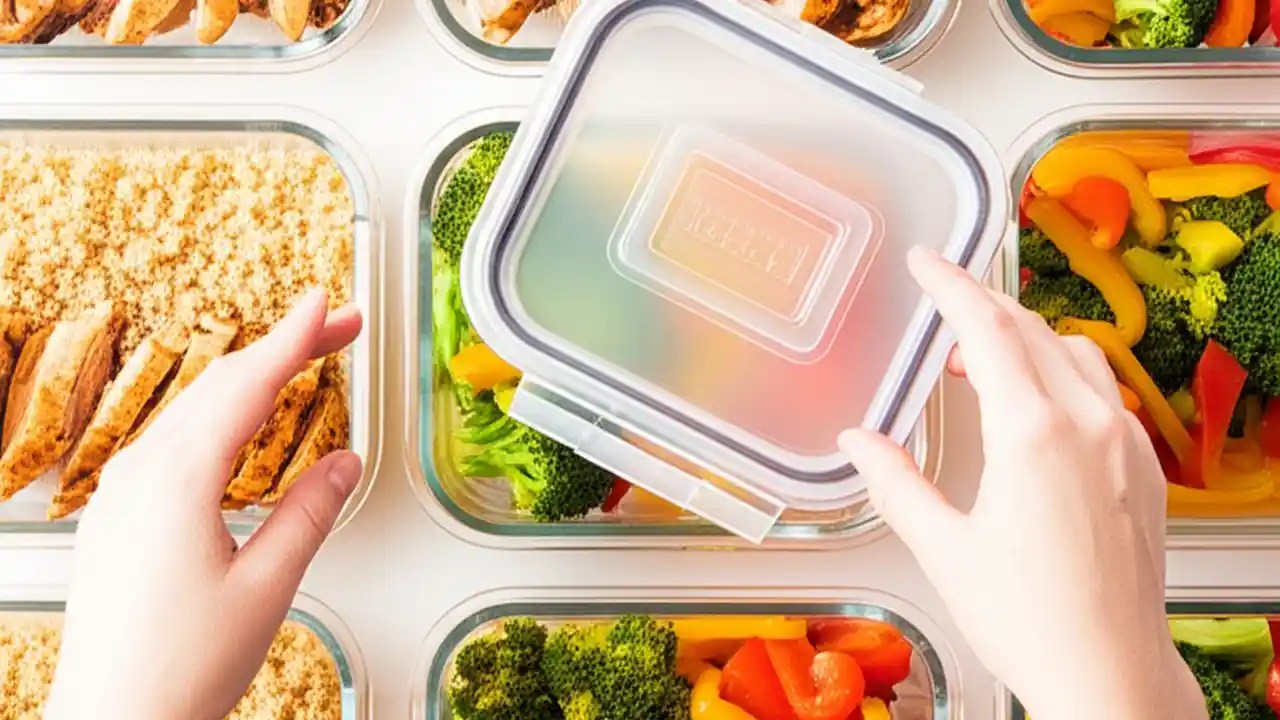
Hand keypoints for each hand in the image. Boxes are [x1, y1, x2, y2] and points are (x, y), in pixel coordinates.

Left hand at [45, 290, 363, 719]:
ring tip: (298, 367)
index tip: (327, 305)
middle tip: (335, 328)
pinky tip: (240, 428)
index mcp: (176, 481)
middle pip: (220, 387)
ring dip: (250, 382)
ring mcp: (121, 495)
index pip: (246, 386)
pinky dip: (219, 417)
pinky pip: (172, 442)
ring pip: (192, 411)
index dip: (293, 338)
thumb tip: (343, 463)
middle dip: (281, 350)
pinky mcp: (117, 517)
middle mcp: (139, 476)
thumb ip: (308, 514)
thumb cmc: (177, 669)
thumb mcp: (266, 588)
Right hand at [838, 248, 1204, 719]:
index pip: (988, 328)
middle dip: (983, 306)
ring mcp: (1125, 444)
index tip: (927, 261)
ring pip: (1076, 353)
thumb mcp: (944, 548)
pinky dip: (1063, 373)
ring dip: (1026, 339)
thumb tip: (859, 441)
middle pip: (1033, 329)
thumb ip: (895, 482)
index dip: (951, 284)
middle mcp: (1089, 425)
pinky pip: (1104, 390)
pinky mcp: (1144, 468)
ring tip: (983, 360)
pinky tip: (1036, 406)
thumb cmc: (1032, 620)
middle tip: (944, 301)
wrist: (1111, 674)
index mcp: (1033, 435)